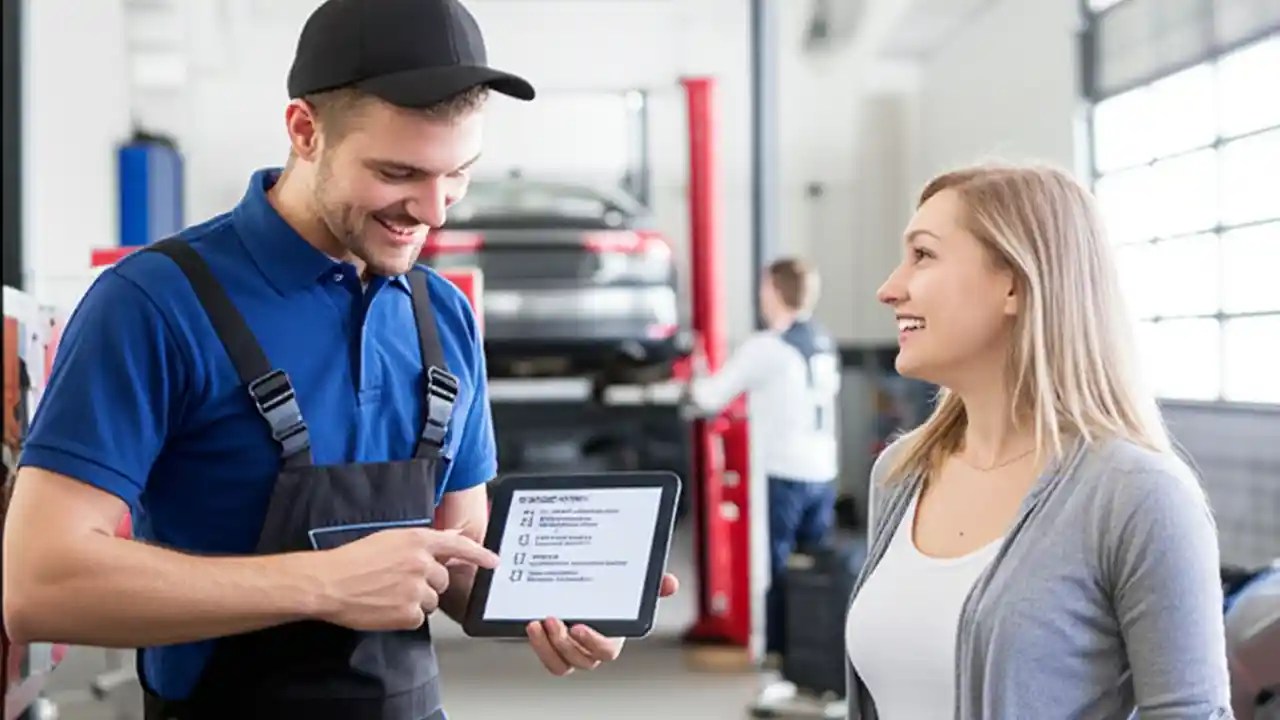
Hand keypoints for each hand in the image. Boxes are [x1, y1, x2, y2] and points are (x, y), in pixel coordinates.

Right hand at [306, 528, 497, 631]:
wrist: (329, 583)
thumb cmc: (353, 560)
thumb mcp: (389, 539)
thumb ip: (420, 542)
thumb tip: (446, 541)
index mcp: (418, 541)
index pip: (459, 545)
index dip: (479, 554)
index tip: (493, 561)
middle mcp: (422, 563)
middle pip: (443, 580)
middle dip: (428, 584)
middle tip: (402, 583)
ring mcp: (417, 589)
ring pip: (432, 601)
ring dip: (417, 601)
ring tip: (389, 595)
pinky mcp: (409, 613)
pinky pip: (419, 618)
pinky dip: (405, 617)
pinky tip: (386, 608)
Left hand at [526, 573, 678, 674]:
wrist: (584, 590)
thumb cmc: (612, 594)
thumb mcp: (631, 586)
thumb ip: (652, 584)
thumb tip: (671, 583)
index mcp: (613, 637)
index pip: (606, 650)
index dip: (592, 643)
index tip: (578, 627)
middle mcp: (592, 649)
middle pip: (580, 660)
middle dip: (563, 644)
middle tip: (552, 620)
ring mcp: (571, 650)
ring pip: (561, 663)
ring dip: (547, 646)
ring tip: (537, 623)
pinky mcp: (553, 645)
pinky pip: (547, 657)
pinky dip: (538, 645)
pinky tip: (531, 626)